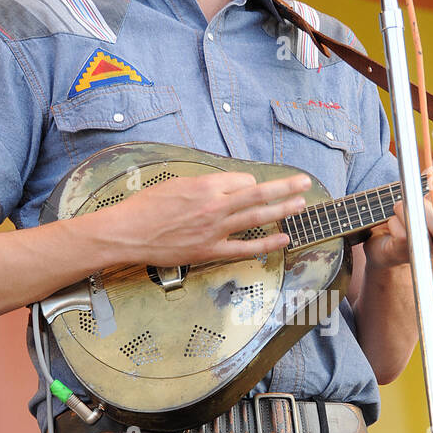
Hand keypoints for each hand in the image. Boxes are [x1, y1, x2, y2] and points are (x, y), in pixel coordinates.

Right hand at [107, 168, 311, 266]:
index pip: (243, 180)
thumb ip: (203, 185)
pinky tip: (283, 238)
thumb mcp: (175, 184)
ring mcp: (214, 230)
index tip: (253, 186)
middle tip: (304, 182)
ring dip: (283, 210)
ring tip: (302, 204)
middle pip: (258, 193)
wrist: (127, 232)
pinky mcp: (210, 251)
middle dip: (285, 187)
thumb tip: (223, 186)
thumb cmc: (146, 207)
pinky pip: (245, 247)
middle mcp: (214, 206)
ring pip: (257, 217)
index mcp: (205, 186)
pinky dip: (266, 243)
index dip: (251, 183)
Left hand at [364, 133, 432, 268]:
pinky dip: (394, 223)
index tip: (426, 191)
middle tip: (407, 198)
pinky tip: (389, 223)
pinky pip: (405, 235)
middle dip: (424, 207)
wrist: (382, 242)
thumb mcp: (424, 186)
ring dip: (406, 212)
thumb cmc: (407, 214)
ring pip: (425, 229)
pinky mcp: (408, 255)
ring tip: (396, 208)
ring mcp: (427, 253)